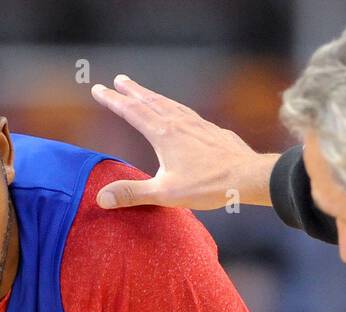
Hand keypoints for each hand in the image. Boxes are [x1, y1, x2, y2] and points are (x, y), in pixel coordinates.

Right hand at [90, 74, 279, 210]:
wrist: (246, 176)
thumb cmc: (208, 185)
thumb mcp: (165, 193)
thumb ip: (133, 193)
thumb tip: (101, 197)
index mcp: (163, 134)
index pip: (132, 112)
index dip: (113, 101)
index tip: (99, 89)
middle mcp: (178, 123)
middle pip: (150, 101)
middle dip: (132, 91)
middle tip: (119, 80)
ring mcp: (196, 124)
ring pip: (169, 104)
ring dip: (153, 96)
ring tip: (143, 92)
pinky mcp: (210, 130)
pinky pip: (186, 112)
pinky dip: (174, 106)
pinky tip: (178, 112)